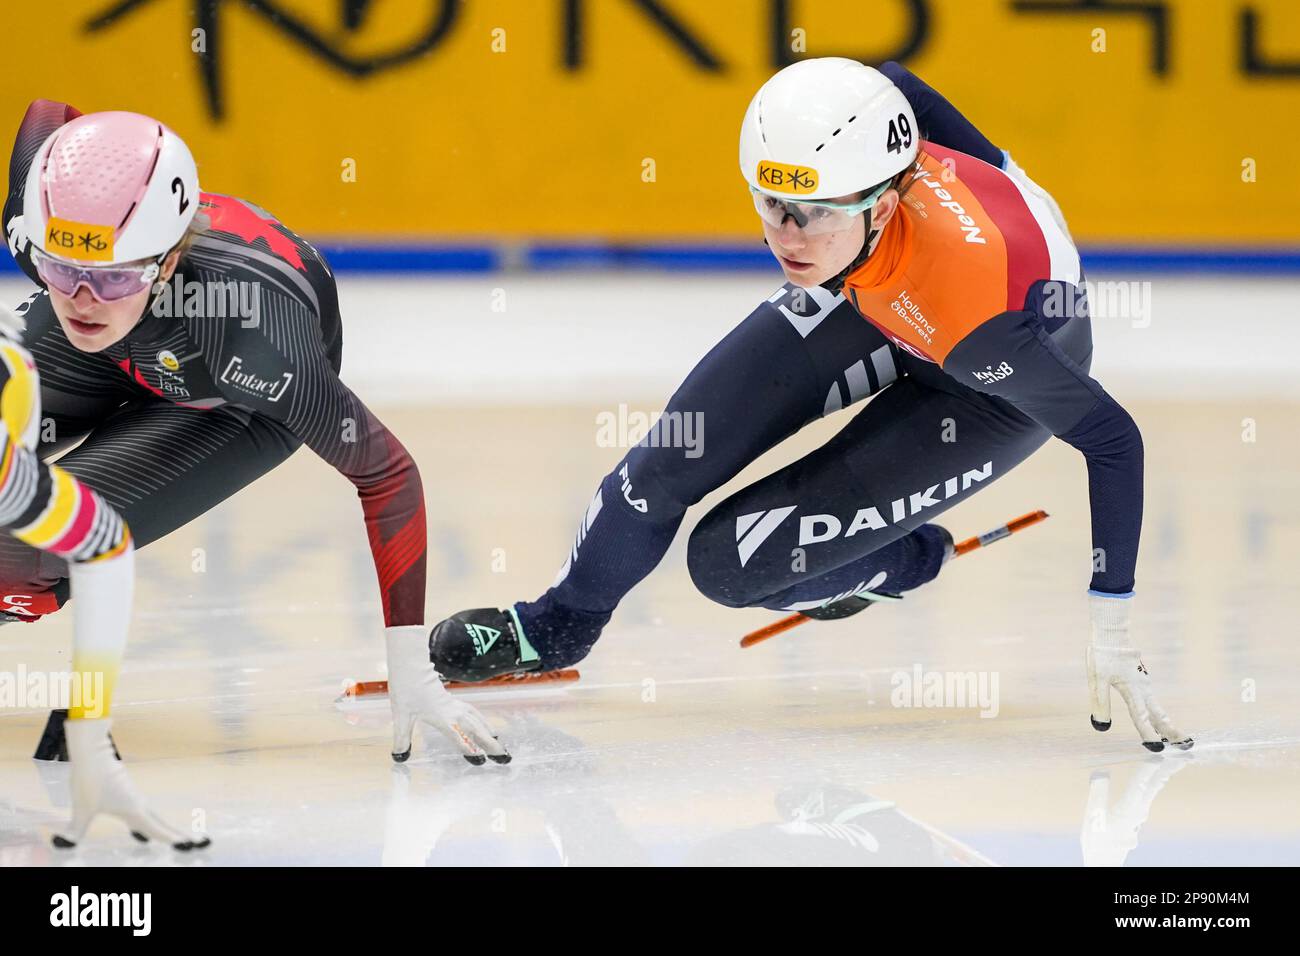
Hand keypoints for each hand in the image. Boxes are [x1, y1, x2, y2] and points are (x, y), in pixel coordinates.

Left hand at [54, 718, 207, 850]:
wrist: (93, 752)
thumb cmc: (89, 779)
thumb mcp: (81, 808)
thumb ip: (74, 830)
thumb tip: (61, 844)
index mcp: (134, 811)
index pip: (157, 831)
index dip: (174, 840)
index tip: (192, 847)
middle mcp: (140, 806)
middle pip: (164, 825)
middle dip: (180, 836)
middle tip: (201, 844)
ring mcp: (136, 800)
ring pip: (156, 820)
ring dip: (167, 832)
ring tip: (177, 842)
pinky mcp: (128, 796)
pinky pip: (145, 816)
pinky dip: (151, 827)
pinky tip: (141, 835)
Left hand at [386, 625, 510, 765]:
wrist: (411, 666)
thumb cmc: (406, 689)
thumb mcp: (401, 717)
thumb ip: (402, 739)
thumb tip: (398, 758)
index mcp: (442, 718)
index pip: (460, 737)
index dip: (470, 749)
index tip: (482, 761)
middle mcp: (453, 713)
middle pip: (476, 730)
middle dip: (491, 744)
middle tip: (504, 757)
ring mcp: (454, 706)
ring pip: (477, 721)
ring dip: (489, 733)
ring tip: (499, 743)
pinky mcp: (452, 700)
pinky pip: (472, 712)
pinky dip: (481, 720)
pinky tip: (483, 724)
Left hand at [1086, 593, 1191, 751]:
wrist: (1112, 633)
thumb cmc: (1103, 655)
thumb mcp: (1096, 680)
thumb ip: (1100, 703)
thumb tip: (1100, 727)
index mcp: (1133, 690)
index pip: (1141, 718)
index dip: (1148, 734)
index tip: (1157, 749)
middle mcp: (1143, 688)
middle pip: (1160, 715)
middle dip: (1172, 731)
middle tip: (1186, 746)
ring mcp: (1144, 683)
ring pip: (1157, 708)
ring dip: (1166, 724)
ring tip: (1172, 738)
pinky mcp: (1141, 679)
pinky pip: (1151, 700)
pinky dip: (1157, 713)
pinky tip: (1156, 718)